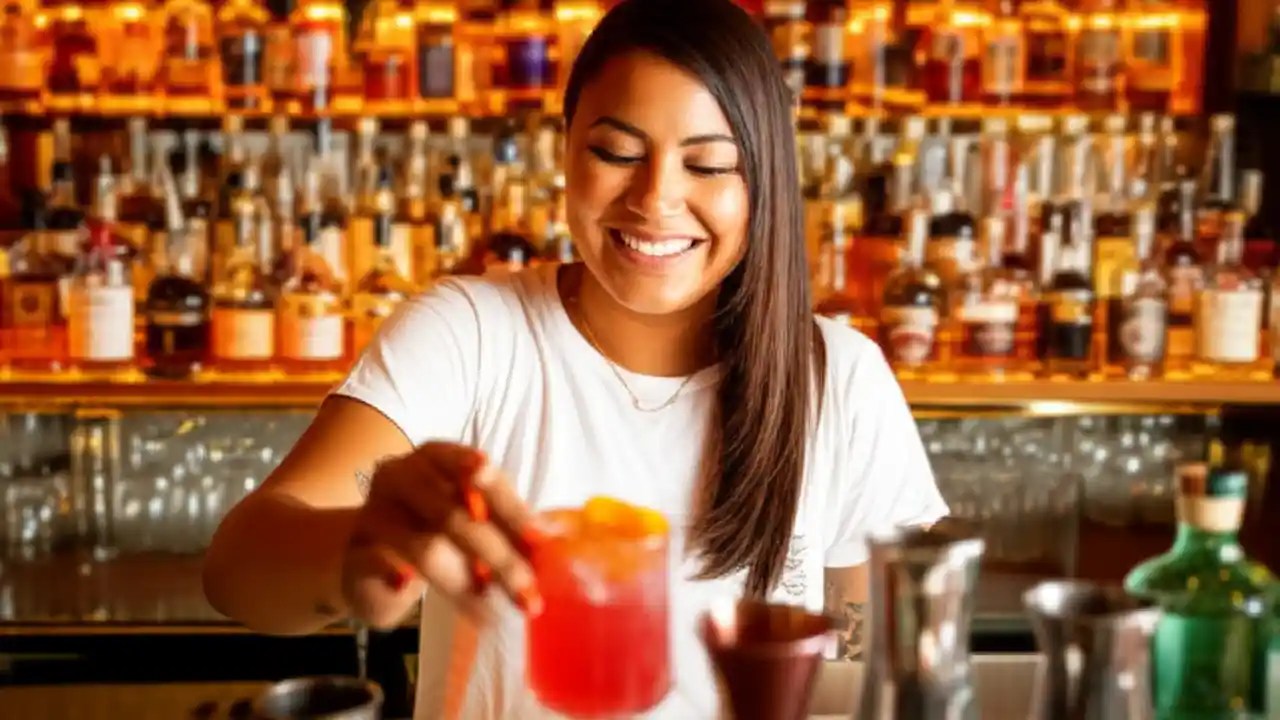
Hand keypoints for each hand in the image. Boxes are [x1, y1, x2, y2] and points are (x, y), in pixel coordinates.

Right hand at [340, 442, 540, 627]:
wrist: (362, 553)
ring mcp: (375, 510)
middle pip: (457, 514)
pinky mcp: (355, 549)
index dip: (511, 507)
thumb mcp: (468, 516)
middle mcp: (403, 473)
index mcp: (437, 456)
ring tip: (491, 610)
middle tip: (529, 596)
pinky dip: (395, 575)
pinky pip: (376, 562)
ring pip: (425, 545)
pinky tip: (408, 586)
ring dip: (462, 581)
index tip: (540, 540)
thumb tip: (553, 538)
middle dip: (499, 559)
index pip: (479, 474)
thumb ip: (503, 521)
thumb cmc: (429, 529)